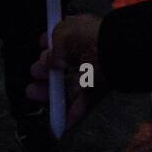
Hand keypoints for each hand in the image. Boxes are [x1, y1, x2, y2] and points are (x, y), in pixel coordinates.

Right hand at [27, 12, 102, 130]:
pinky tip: (62, 121)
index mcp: (79, 30)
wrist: (118, 53)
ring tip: (40, 101)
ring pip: (72, 85)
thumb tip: (46, 59)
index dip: (47, 48)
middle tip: (33, 85)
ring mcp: (96, 69)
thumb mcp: (63, 35)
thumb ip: (52, 49)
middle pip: (63, 66)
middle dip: (45, 76)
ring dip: (55, 95)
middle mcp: (87, 49)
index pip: (61, 39)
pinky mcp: (103, 87)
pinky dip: (74, 111)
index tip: (38, 57)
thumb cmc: (90, 38)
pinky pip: (86, 99)